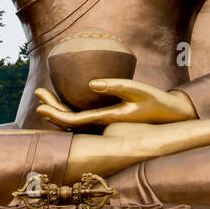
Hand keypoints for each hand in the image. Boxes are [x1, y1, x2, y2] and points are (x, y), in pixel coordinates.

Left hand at [34, 78, 198, 128]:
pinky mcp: (109, 119)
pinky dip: (70, 110)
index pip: (75, 121)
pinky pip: (84, 117)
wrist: (172, 115)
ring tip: (44, 94)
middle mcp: (102, 125)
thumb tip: (90, 83)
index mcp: (107, 120)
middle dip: (52, 108)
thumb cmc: (156, 101)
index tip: (40, 106)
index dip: (56, 115)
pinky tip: (63, 101)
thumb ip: (116, 86)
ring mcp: (105, 123)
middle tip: (37, 93)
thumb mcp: (138, 90)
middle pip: (70, 121)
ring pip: (75, 120)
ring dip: (59, 108)